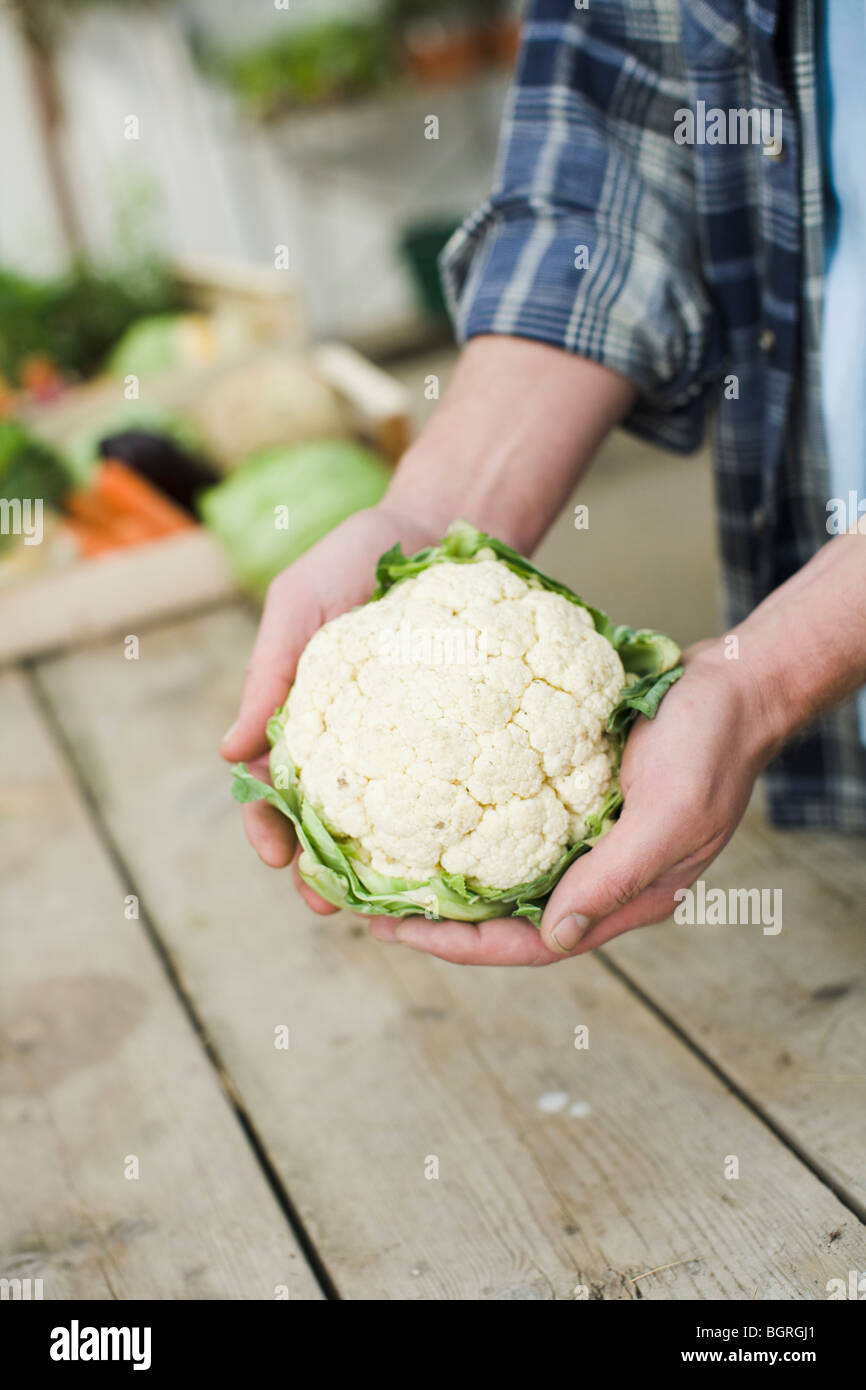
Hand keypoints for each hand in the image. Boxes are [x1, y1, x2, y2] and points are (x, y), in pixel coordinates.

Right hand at [220, 503, 440, 903]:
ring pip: (382, 814)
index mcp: (299, 715)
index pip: (269, 785)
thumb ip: (268, 671)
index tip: (276, 858)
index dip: (266, 826)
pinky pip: (442, 784)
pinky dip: (437, 823)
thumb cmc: (354, 557)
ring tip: (385, 902)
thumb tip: (230, 751)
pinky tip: (449, 855)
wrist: (436, 524)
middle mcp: (348, 737)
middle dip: (318, 868)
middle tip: (328, 906)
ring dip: (374, 862)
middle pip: (323, 817)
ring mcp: (401, 739)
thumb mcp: (299, 603)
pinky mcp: (453, 730)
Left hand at [369, 641, 779, 964]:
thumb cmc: (710, 746)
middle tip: (375, 912)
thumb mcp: (670, 815)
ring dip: (453, 883)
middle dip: (444, 924)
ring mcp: (588, 839)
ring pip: (508, 879)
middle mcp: (600, 876)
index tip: (399, 932)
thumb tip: (556, 934)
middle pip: (510, 920)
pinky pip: (516, 830)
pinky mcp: (579, 801)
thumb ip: (615, 877)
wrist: (736, 685)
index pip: (532, 943)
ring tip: (391, 874)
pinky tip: (436, 815)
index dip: (463, 945)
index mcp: (625, 894)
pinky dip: (474, 832)